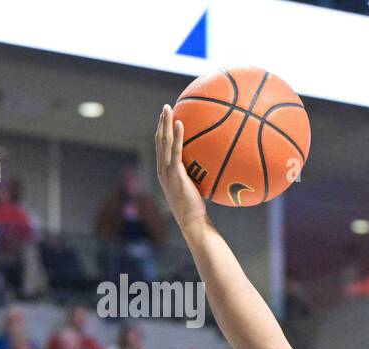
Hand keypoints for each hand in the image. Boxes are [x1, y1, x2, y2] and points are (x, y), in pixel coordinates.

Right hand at [155, 104, 207, 231]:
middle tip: (165, 107)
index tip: (166, 119)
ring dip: (165, 123)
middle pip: (159, 140)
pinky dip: (177, 136)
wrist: (192, 221)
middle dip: (161, 122)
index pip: (161, 147)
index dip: (162, 132)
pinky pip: (176, 151)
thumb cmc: (196, 207)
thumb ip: (195, 175)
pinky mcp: (175, 173)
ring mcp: (167, 171)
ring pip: (163, 142)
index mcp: (164, 171)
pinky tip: (180, 123)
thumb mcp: (194, 188)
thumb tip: (209, 166)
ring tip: (167, 109)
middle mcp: (162, 169)